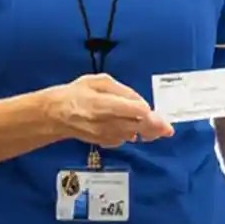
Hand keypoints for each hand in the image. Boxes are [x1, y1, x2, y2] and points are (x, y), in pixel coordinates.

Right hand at [48, 74, 173, 147]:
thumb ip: (121, 90)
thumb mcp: (97, 81)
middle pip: (137, 127)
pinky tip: (137, 128)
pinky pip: (125, 139)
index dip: (146, 112)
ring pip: (133, 136)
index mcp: (103, 105)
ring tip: (159, 129)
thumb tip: (138, 101)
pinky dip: (133, 134)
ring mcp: (105, 135)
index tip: (157, 114)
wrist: (56, 116)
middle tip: (168, 129)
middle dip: (154, 128)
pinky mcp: (105, 142)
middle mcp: (105, 123)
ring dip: (147, 132)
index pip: (133, 111)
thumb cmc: (77, 94)